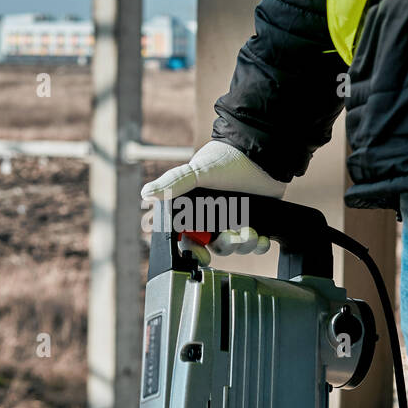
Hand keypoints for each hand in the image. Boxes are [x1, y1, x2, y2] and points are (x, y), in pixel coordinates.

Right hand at [141, 140, 285, 265]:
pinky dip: (258, 245)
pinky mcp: (256, 221)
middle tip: (233, 236)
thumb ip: (173, 183)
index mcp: (198, 209)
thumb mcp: (198, 171)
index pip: (189, 238)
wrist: (262, 153)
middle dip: (225, 245)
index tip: (202, 255)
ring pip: (236, 247)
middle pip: (215, 246)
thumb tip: (145, 193)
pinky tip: (261, 237)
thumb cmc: (228, 159)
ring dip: (243, 244)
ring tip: (250, 232)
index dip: (194, 250)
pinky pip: (255, 244)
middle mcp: (216, 217)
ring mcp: (236, 220)